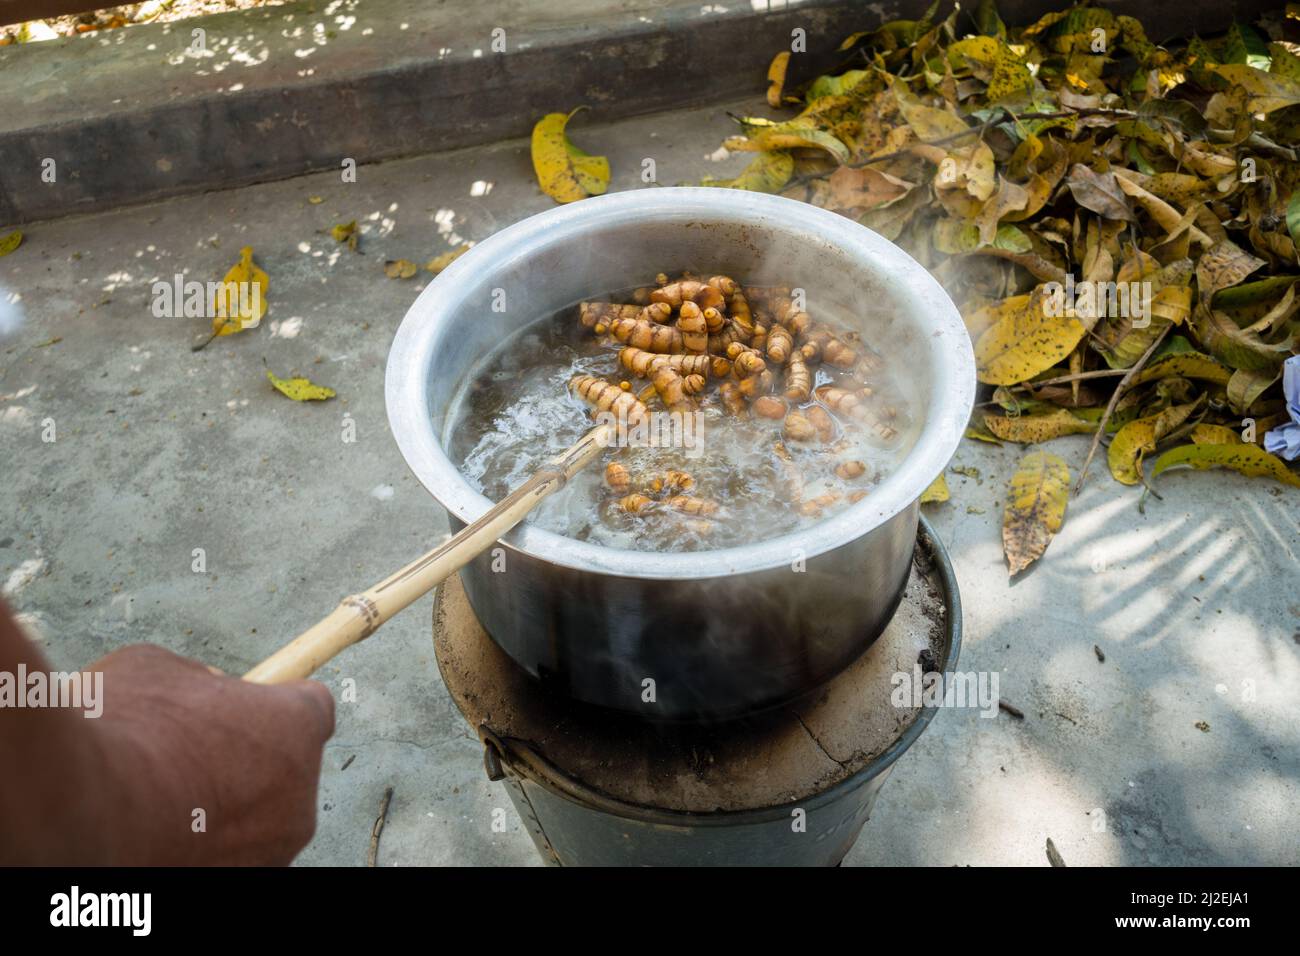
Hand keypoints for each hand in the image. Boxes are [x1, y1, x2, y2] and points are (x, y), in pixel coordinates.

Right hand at [87, 644, 334, 864]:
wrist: (86, 809)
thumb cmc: (125, 729)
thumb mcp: (159, 671)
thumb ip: (200, 681)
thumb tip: (201, 692)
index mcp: (298, 723)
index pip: (312, 709)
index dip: (274, 705)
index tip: (242, 706)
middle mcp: (302, 791)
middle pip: (285, 769)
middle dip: (246, 761)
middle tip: (187, 757)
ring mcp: (274, 847)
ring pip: (258, 820)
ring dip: (223, 809)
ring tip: (163, 800)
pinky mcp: (242, 883)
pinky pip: (229, 857)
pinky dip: (202, 848)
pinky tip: (159, 833)